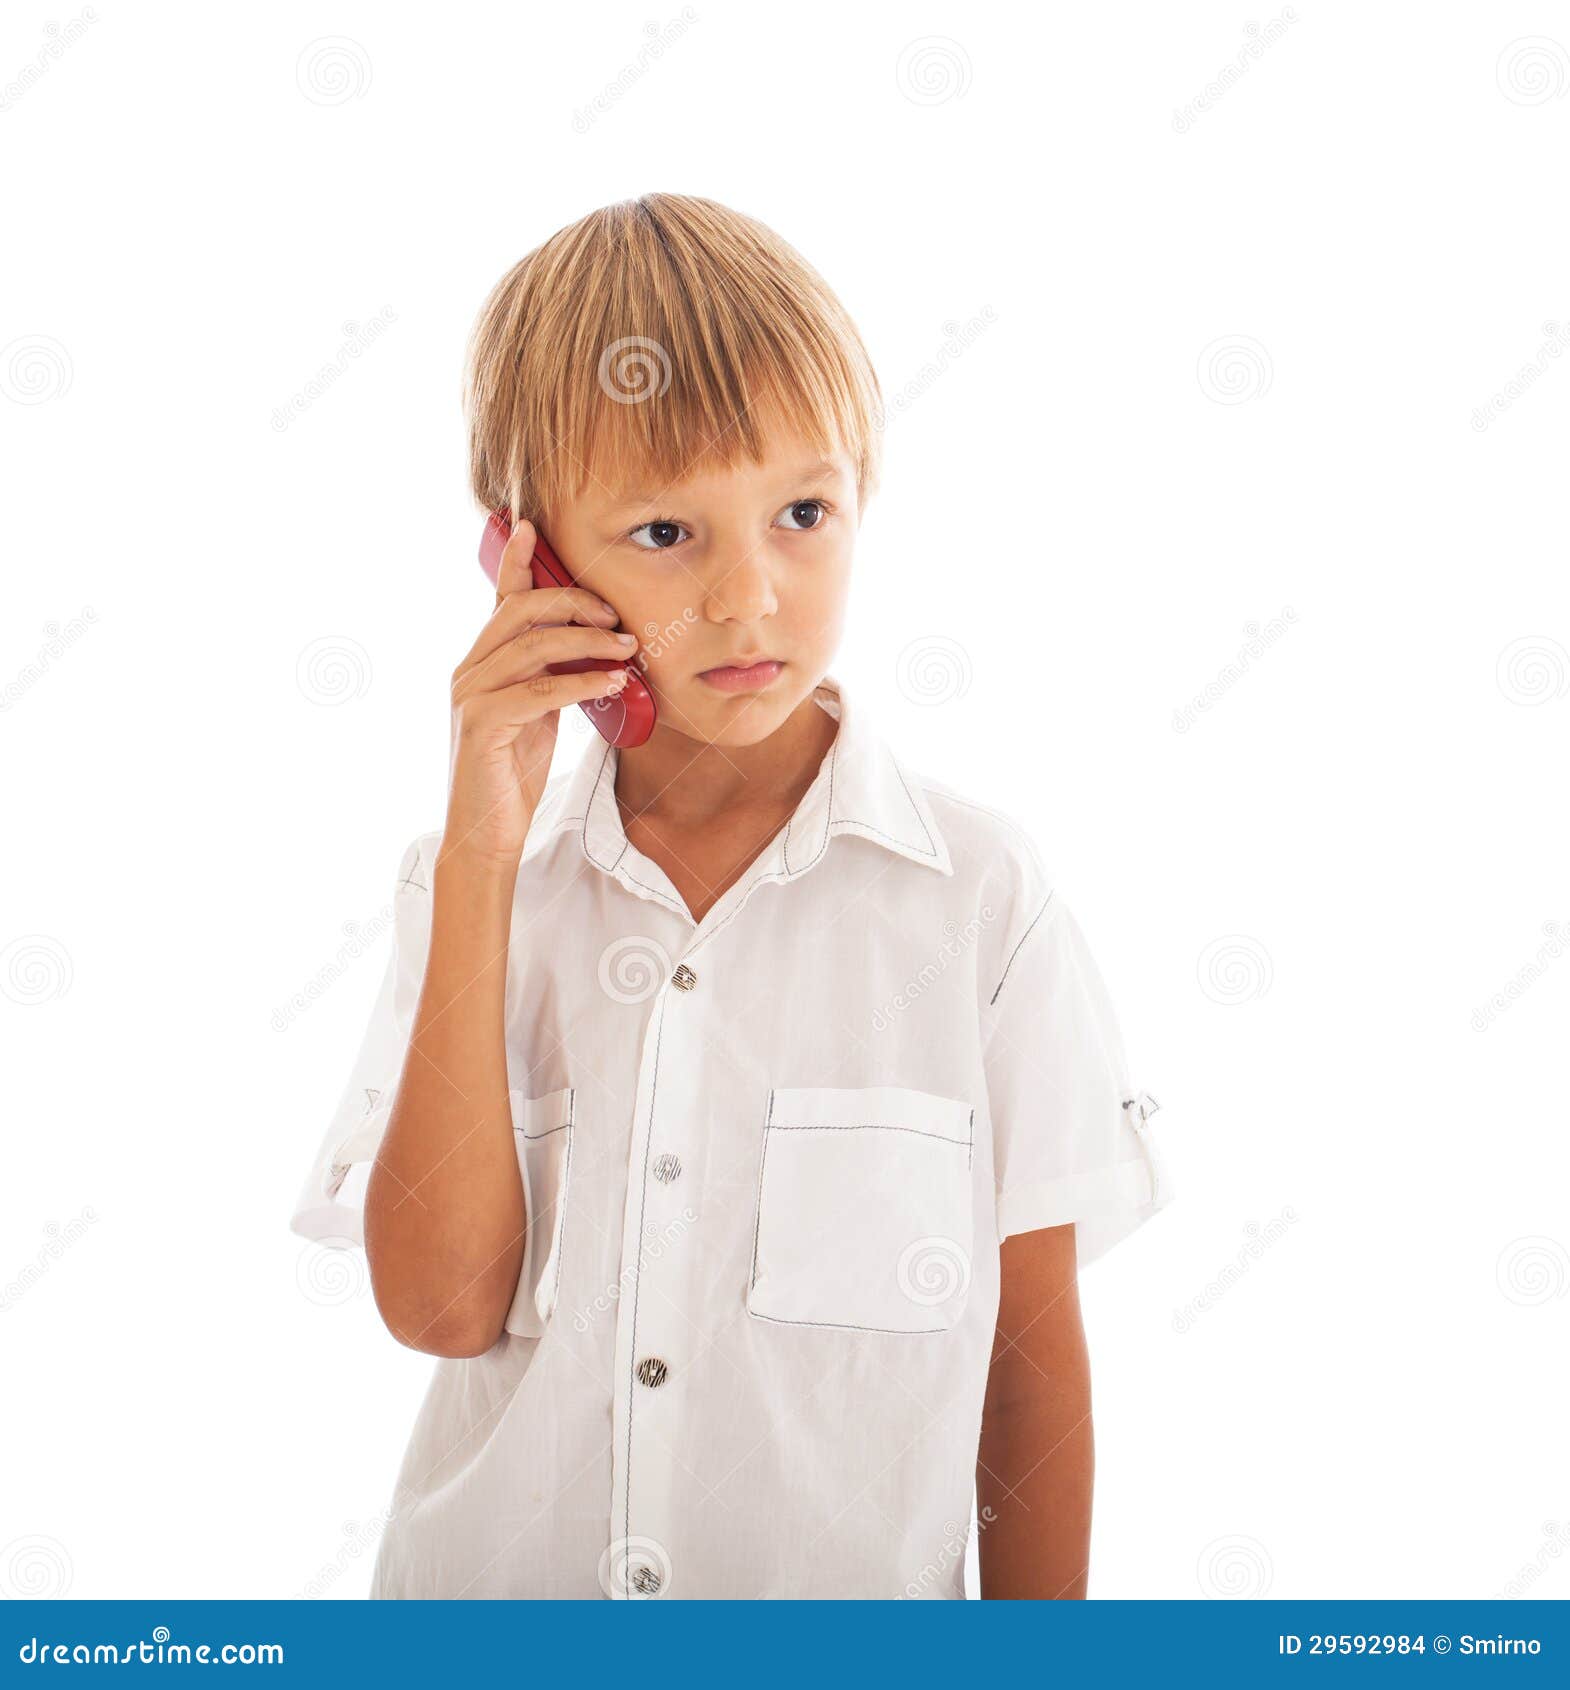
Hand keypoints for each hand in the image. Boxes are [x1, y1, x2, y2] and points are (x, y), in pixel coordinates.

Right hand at [440, 517, 637, 870]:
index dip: (516, 560)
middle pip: (521, 611)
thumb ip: (550, 675)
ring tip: (628, 650)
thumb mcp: (538, 713)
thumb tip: (593, 648)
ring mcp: (471, 695)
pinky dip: (580, 682)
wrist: (486, 832)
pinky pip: (537, 691)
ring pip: (532, 646)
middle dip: (574, 603)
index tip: (533, 526)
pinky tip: (612, 684)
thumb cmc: (514, 773)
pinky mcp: (481, 725)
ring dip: (588, 643)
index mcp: (483, 662)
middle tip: (617, 617)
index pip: (500, 600)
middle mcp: (470, 670)